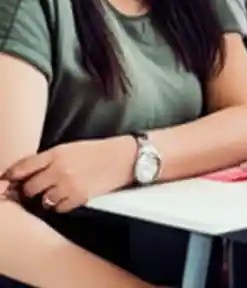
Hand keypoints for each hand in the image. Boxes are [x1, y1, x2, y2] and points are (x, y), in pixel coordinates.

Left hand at [4, 137, 135, 212]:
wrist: (126, 157)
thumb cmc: (99, 151)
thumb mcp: (71, 148)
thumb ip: (48, 159)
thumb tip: (26, 173)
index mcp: (56, 153)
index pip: (22, 168)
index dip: (12, 176)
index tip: (8, 181)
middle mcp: (59, 169)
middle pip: (29, 188)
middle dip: (31, 190)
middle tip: (37, 189)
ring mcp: (69, 185)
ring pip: (43, 200)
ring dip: (47, 198)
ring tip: (56, 192)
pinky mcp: (80, 197)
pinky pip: (59, 208)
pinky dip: (61, 205)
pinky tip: (69, 197)